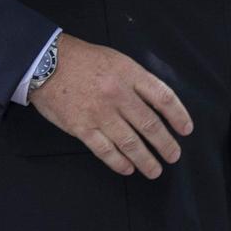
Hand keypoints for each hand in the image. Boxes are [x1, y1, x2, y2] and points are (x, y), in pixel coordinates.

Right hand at [28, 35, 192, 178]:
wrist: (45, 63)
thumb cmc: (82, 60)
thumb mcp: (116, 60)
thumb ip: (136, 80)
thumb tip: (157, 104)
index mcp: (128, 74)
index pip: (163, 97)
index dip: (178, 116)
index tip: (186, 130)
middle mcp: (117, 94)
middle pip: (150, 124)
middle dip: (165, 144)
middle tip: (173, 156)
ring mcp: (99, 113)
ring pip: (130, 143)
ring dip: (146, 160)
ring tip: (155, 170)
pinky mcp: (82, 128)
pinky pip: (105, 151)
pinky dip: (119, 163)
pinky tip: (127, 169)